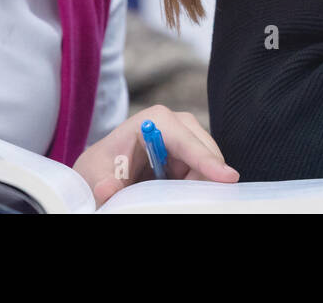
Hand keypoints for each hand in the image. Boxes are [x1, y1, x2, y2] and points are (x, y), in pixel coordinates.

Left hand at [72, 104, 238, 207]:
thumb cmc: (101, 166)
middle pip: (206, 149)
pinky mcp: (191, 156)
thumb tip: (107, 189)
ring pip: (209, 163)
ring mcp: (186, 139)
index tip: (227, 178)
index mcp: (153, 120)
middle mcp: (176, 124)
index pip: (186, 139)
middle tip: (195, 202)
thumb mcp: (95, 174)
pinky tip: (187, 197)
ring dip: (201, 183)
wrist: (104, 170)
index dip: (206, 159)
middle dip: (206, 175)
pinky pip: (205, 172)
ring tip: (179, 199)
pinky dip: (200, 186)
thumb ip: (103, 182)